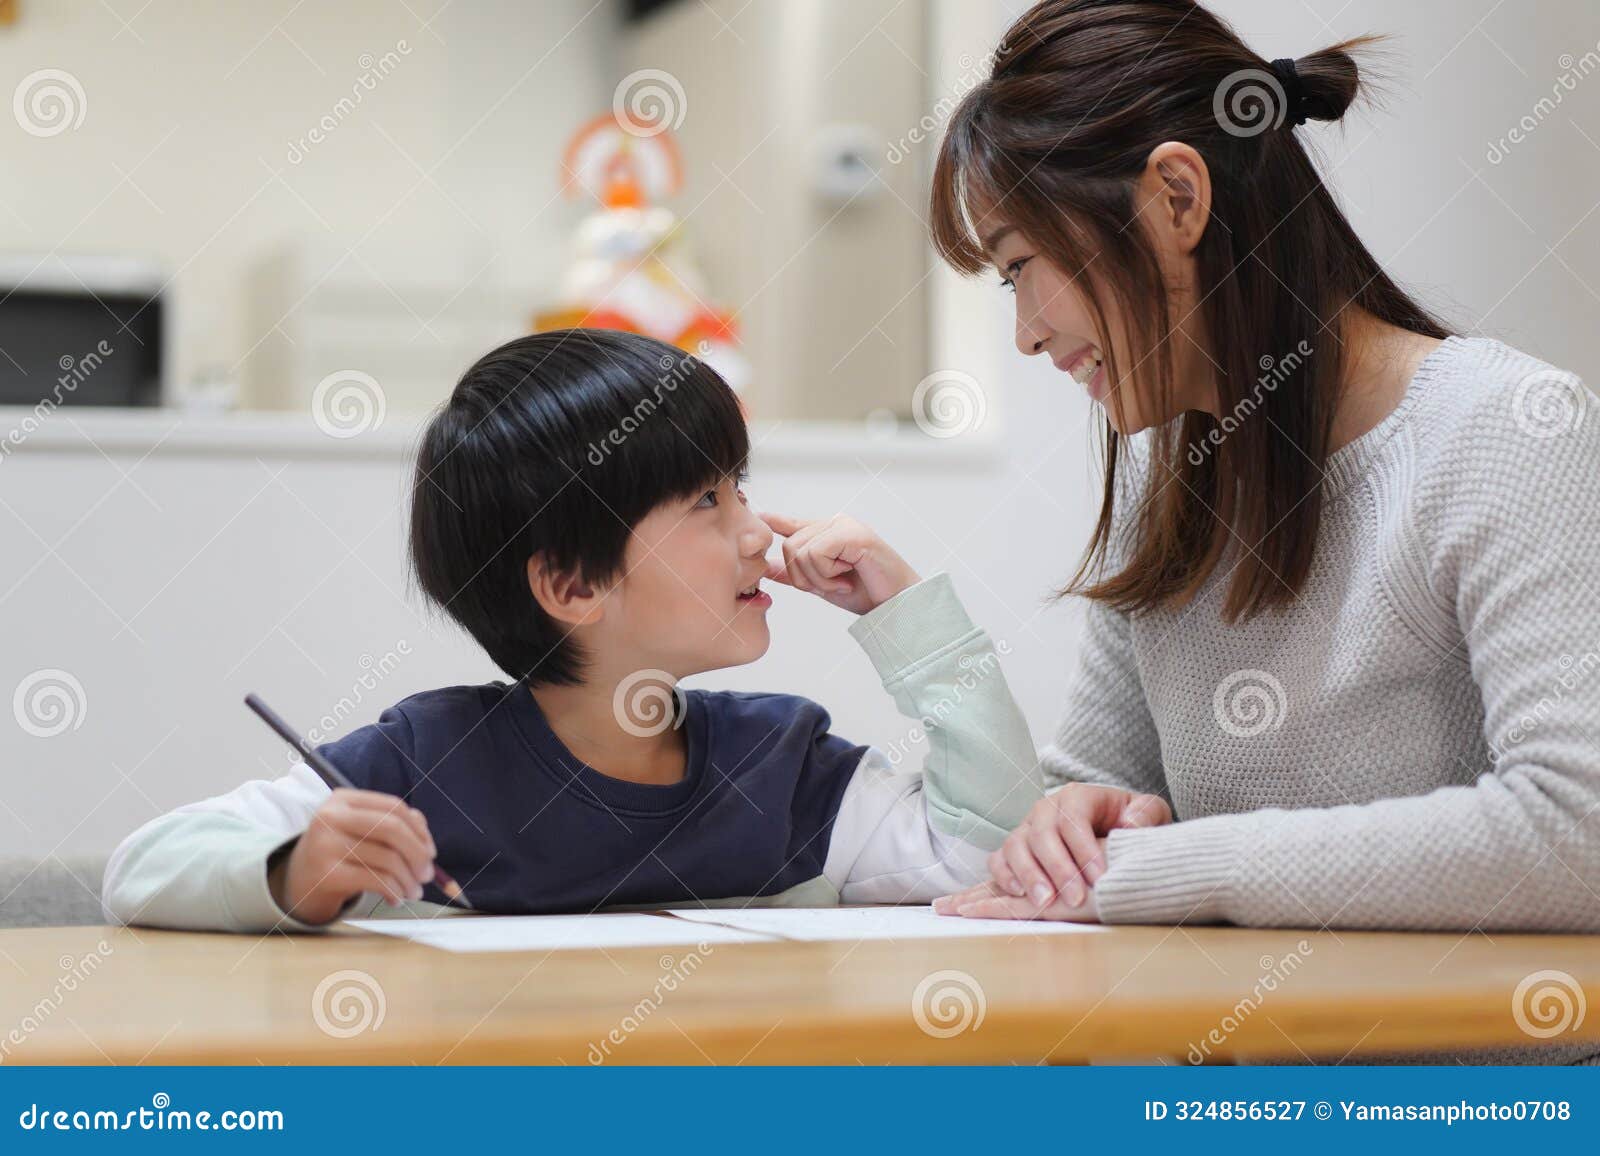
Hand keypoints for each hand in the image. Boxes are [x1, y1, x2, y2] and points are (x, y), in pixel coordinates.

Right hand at [268, 788, 438, 923]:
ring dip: (409, 880)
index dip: (419, 830)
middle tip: (428, 876)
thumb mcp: (360, 832)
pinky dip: (394, 890)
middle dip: (418, 854)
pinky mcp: (326, 874)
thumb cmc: (339, 855)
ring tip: (413, 892)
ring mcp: (325, 845)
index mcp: (342, 799)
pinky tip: (395, 898)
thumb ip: (393, 826)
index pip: (393, 807)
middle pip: (392, 828)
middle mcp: (330, 817)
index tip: (431, 853)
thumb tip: (426, 841)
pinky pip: (376, 879)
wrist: (296, 885)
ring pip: (388, 858)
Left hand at [759, 511, 919, 614]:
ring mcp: (844, 526)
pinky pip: (817, 553)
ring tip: (842, 582)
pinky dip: (827, 574)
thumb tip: (766, 568)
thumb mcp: (821, 584)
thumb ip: (795, 573)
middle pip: (789, 546)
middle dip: (804, 577)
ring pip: (800, 551)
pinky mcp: (852, 534)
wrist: (895, 605)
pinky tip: (847, 577)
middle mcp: (835, 523)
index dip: (777, 522)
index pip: (794, 525)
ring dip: (819, 578)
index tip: (762, 516)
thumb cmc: (865, 592)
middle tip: (832, 585)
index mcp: (828, 532)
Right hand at [932, 784, 1171, 918]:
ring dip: (1028, 875)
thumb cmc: (1131, 822)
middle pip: (1042, 834)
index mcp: (1077, 797)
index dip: (1084, 849)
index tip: (1100, 879)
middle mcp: (1046, 809)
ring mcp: (1026, 829)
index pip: (1073, 819)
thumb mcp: (1150, 812)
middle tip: (1075, 899)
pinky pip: (998, 859)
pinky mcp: (1014, 850)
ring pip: (1016, 846)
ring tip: (1045, 903)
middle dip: (1057, 868)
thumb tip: (1130, 825)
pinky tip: (1019, 896)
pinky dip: (1004, 876)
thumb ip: (1146, 814)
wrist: (1112, 828)